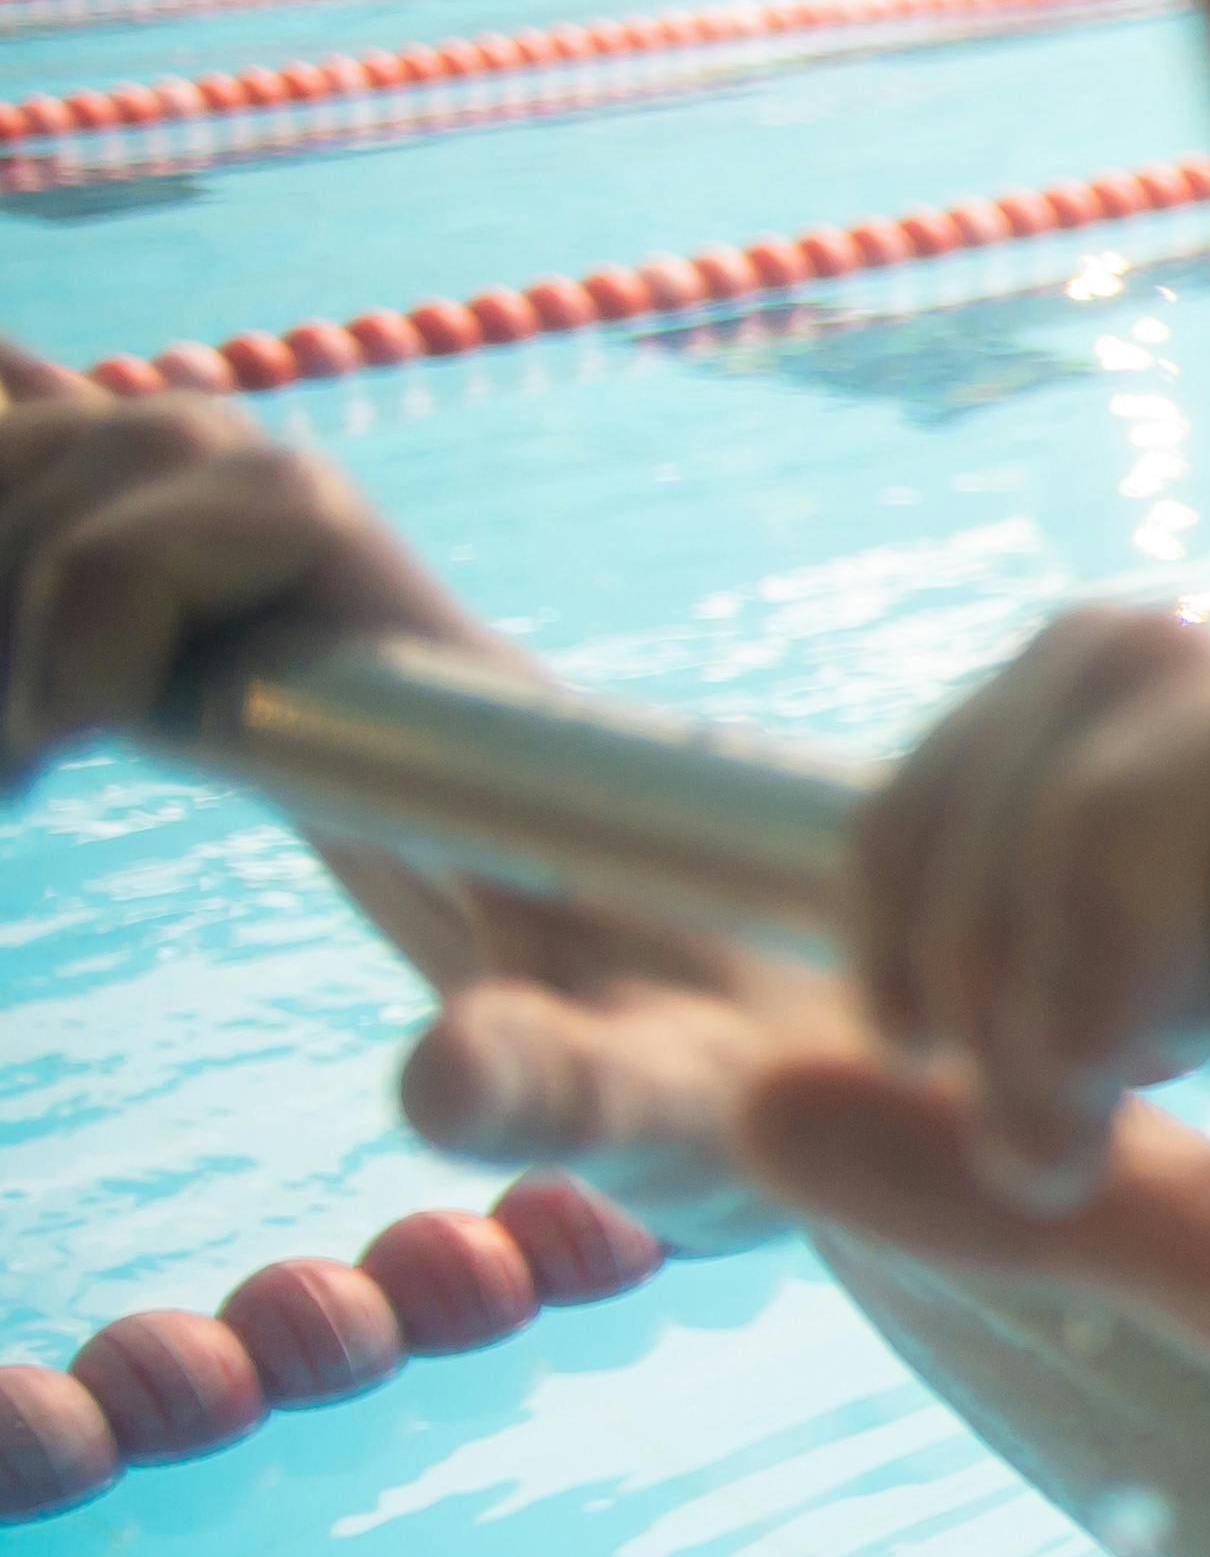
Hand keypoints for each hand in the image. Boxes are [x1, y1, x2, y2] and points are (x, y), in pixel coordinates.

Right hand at [0, 344, 853, 1250]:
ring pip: (113, 466)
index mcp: (461, 693)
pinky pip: (121, 533)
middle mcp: (382, 626)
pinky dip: (23, 531)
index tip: (48, 747)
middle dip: (22, 565)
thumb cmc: (729, 1072)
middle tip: (3, 767)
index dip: (123, 571)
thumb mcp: (651, 1102)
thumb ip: (556, 1091)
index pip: (285, 507)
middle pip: (162, 454)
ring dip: (2, 545)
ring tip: (0, 753)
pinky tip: (0, 598)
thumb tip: (434, 1091)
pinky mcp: (263, 683)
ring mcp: (311, 635)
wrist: (785, 1054)